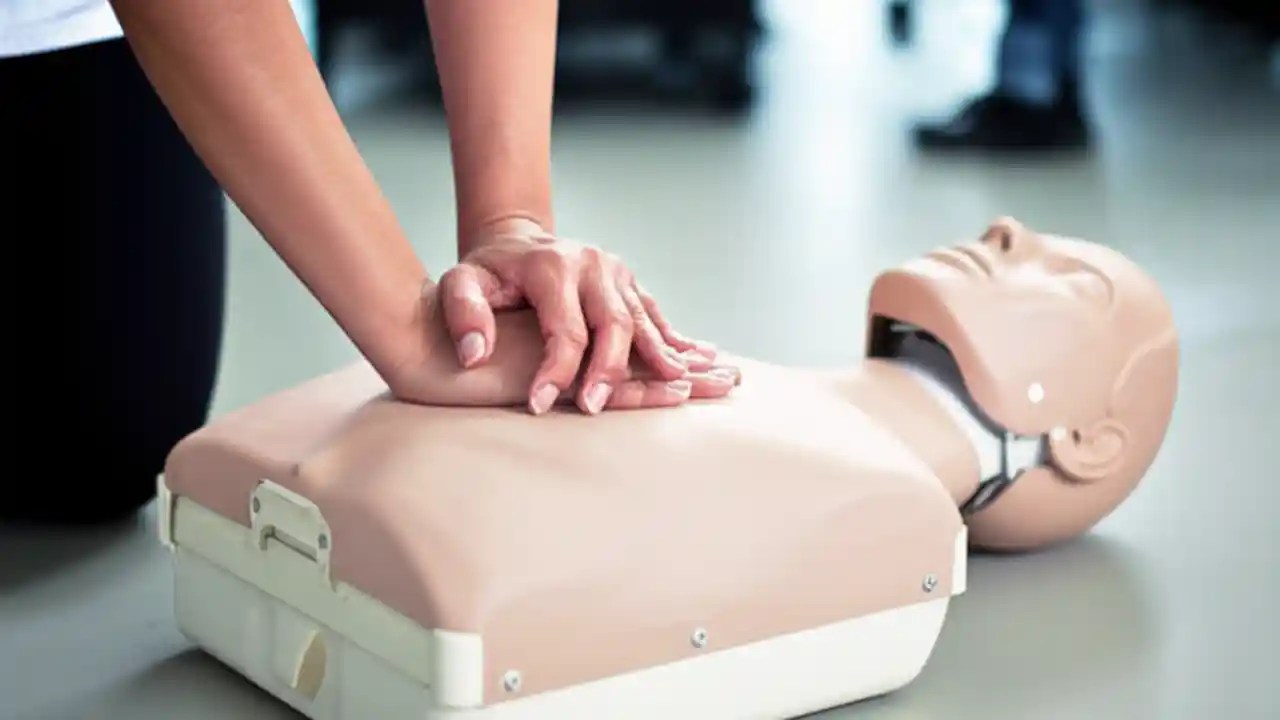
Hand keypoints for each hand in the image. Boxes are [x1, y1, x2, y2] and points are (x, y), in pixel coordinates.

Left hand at [433, 218, 719, 414]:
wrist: (513, 243)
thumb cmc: (486, 272)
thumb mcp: (460, 284)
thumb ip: (462, 313)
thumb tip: (474, 353)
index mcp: (553, 267)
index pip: (564, 328)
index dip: (554, 370)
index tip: (539, 406)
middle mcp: (591, 264)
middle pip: (612, 324)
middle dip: (608, 371)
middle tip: (594, 408)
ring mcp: (615, 271)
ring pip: (642, 320)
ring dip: (661, 357)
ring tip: (678, 388)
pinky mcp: (627, 282)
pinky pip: (654, 315)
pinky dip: (674, 341)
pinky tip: (695, 362)